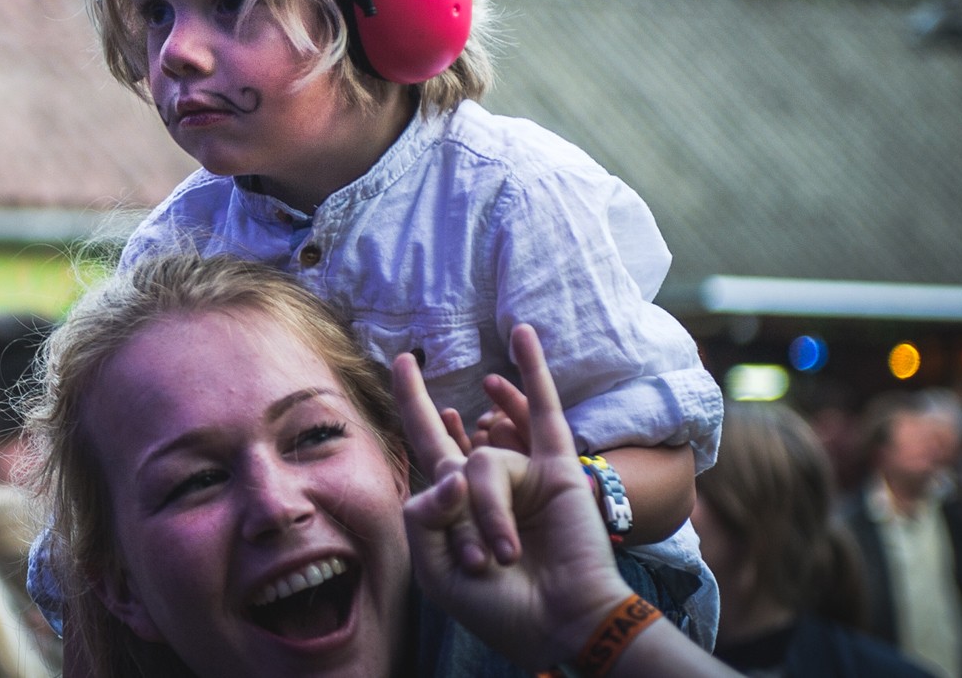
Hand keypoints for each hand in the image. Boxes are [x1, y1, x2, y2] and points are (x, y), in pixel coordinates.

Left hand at [392, 324, 631, 671]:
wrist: (560, 626)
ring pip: (483, 464)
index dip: (413, 413)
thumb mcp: (436, 570)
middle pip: (448, 444)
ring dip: (486, 513)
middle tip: (401, 361)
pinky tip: (524, 335)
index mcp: (454, 511)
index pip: (428, 449)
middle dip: (417, 401)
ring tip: (501, 556)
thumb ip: (425, 516)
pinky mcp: (557, 470)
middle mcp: (485, 486)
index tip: (402, 369)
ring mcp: (522, 474)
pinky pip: (544, 413)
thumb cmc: (500, 609)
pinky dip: (534, 373)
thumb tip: (454, 468)